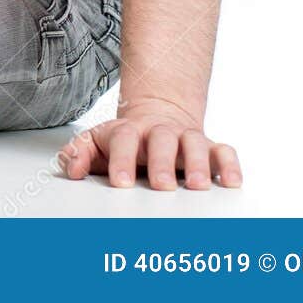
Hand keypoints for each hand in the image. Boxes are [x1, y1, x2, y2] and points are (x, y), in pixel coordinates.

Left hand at [57, 97, 241, 189]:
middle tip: (161, 186)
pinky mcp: (211, 147)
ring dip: (198, 164)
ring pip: (194, 144)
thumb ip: (79, 153)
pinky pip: (224, 151)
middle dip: (162, 163)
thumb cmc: (125, 140)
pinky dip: (230, 165)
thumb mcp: (97, 143)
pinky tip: (231, 182)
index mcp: (129, 131)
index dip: (121, 160)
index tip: (120, 183)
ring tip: (197, 186)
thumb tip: (71, 168)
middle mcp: (160, 132)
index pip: (123, 139)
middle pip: (161, 141)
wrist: (158, 115)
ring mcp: (187, 138)